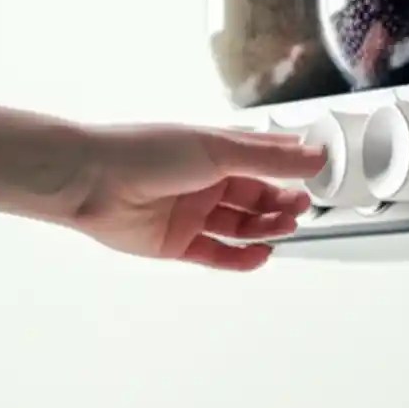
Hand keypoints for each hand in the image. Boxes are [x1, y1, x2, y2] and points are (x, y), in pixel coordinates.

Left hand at [71, 124, 325, 270]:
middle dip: (281, 201)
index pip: (262, 159)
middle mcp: (204, 182)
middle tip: (302, 206)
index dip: (289, 168)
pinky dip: (242, 257)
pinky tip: (262, 253)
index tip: (317, 173)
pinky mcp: (177, 243)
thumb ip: (270, 159)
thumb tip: (315, 155)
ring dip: (266, 227)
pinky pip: (217, 254)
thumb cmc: (147, 152)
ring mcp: (191, 213)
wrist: (90, 181)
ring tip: (285, 227)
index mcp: (214, 151)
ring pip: (241, 225)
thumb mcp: (219, 150)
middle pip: (255, 196)